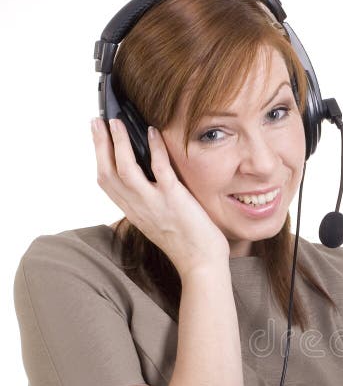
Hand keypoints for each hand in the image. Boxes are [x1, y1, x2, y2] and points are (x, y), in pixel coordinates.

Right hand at [91, 117, 230, 276]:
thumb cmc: (187, 244)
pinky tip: (152, 132)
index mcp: (133, 212)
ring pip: (125, 168)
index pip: (106, 183)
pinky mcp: (173, 199)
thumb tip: (149, 177)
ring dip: (118, 142)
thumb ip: (149, 202)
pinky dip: (154, 148)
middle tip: (98, 121)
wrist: (201, 265)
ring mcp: (154, 203)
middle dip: (100, 144)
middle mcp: (137, 207)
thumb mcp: (158, 222)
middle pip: (107, 172)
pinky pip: (159, 169)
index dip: (99, 158)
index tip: (97, 137)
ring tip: (117, 122)